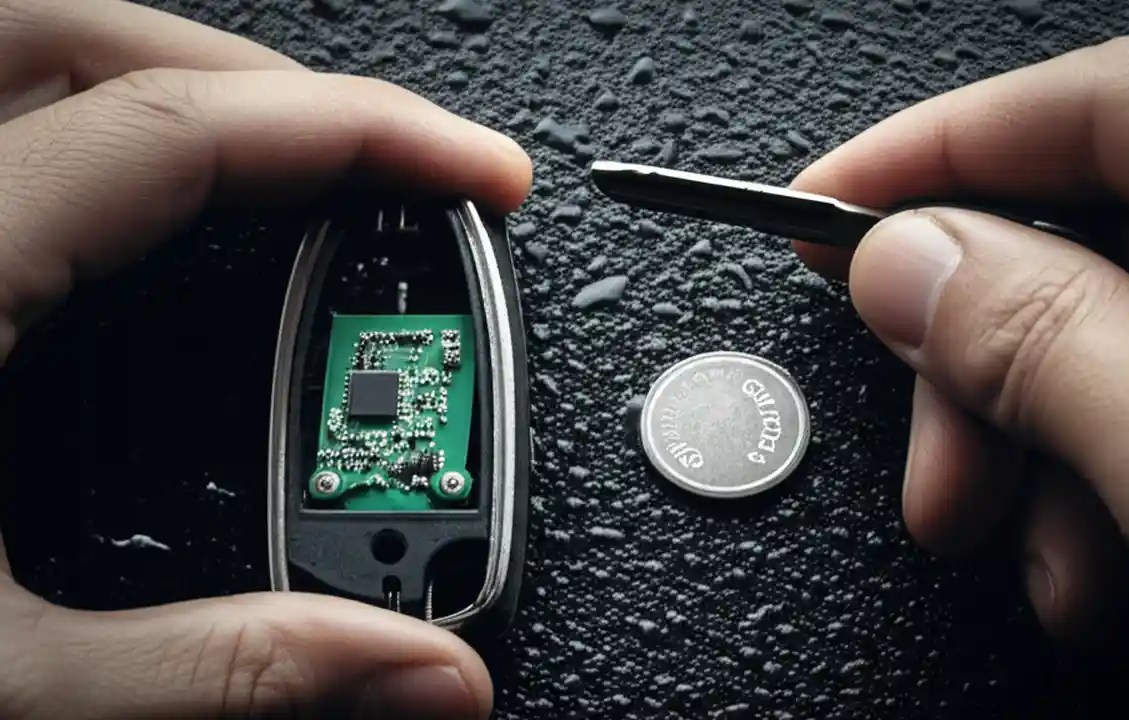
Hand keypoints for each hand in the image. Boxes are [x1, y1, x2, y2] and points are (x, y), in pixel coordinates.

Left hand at [0, 1, 530, 716]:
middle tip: (391, 168)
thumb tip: (417, 668)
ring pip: (22, 69)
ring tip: (290, 174)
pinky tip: (143, 238)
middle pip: (96, 41)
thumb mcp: (7, 693)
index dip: (363, 134)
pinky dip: (99, 154)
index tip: (476, 174)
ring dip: (179, 98)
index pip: (182, 131)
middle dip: (278, 91)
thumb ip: (235, 672)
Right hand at [791, 36, 1128, 717]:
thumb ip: (1039, 338)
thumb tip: (906, 257)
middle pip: (1097, 244)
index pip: (1095, 108)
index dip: (937, 152)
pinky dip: (1105, 500)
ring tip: (1030, 562)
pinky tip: (1102, 581)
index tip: (827, 207)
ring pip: (1120, 348)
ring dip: (1039, 457)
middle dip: (986, 365)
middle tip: (933, 462)